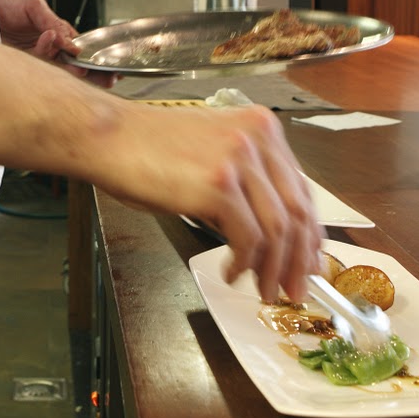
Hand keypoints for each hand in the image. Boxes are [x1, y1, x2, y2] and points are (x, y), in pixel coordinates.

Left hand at [0, 0, 116, 86]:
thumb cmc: (0, 4)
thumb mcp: (32, 5)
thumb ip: (52, 20)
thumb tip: (69, 39)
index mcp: (53, 36)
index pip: (78, 51)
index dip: (94, 60)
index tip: (109, 67)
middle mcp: (44, 50)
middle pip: (72, 67)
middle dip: (90, 74)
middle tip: (106, 78)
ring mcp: (32, 58)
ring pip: (58, 69)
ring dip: (71, 67)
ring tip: (78, 61)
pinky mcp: (19, 64)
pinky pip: (38, 63)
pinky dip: (46, 51)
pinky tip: (49, 38)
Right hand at [99, 102, 322, 302]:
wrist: (109, 137)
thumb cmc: (149, 149)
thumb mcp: (213, 153)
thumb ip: (247, 181)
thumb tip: (271, 235)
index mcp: (261, 127)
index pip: (302, 189)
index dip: (309, 235)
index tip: (308, 263)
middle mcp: (257, 139)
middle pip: (296, 212)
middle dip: (298, 260)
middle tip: (293, 289)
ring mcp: (239, 160)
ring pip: (277, 230)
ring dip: (272, 269)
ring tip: (262, 290)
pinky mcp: (218, 185)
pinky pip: (247, 238)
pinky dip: (243, 263)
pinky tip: (231, 272)